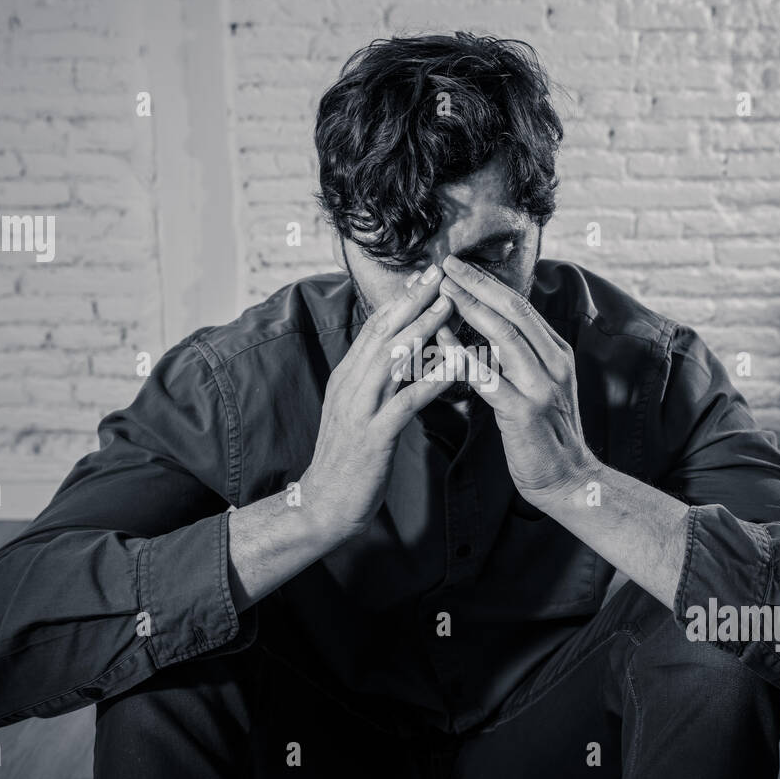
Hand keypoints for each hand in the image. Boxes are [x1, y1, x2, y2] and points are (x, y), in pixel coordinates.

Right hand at [302, 264, 456, 540]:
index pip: (375, 327)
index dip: (402, 299)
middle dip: (414, 301)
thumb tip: (400, 353)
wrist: (324, 504)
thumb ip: (372, 381)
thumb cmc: (348, 459)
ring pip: (393, 359)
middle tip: (442, 274)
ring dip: (424, 330)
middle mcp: (350, 385)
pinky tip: (455, 366)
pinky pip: (407, 401)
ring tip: (451, 306)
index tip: (427, 275)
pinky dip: (432, 381)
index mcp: (347, 377)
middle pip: (384, 333)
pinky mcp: (374, 436)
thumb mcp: (355, 410)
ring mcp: (360, 409)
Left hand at [437, 255, 597, 509]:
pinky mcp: (524, 411)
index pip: (519, 305)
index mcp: (555, 352)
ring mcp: (542, 386)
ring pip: (504, 335)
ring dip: (471, 309)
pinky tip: (442, 341)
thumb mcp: (534, 385)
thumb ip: (512, 357)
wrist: (566, 479)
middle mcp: (554, 362)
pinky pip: (489, 377)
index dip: (487, 282)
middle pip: (513, 310)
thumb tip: (473, 327)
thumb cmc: (541, 433)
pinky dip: (464, 355)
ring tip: (442, 291)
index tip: (458, 265)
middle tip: (446, 264)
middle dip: (478, 283)